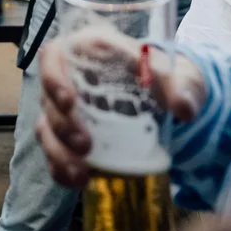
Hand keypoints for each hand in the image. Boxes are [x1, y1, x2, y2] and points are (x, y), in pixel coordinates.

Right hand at [33, 39, 204, 188]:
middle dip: (62, 122)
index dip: (55, 77)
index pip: (60, 53)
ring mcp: (65, 106)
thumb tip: (183, 109)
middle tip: (86, 145)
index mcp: (92, 49)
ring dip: (58, 150)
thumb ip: (182, 87)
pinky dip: (60, 167)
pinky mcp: (68, 133)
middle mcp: (71, 75)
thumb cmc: (166, 79)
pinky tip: (77, 181)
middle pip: (48, 94)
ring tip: (81, 172)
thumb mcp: (181, 76)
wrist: (166, 102)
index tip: (70, 102)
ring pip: (46, 124)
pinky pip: (53, 149)